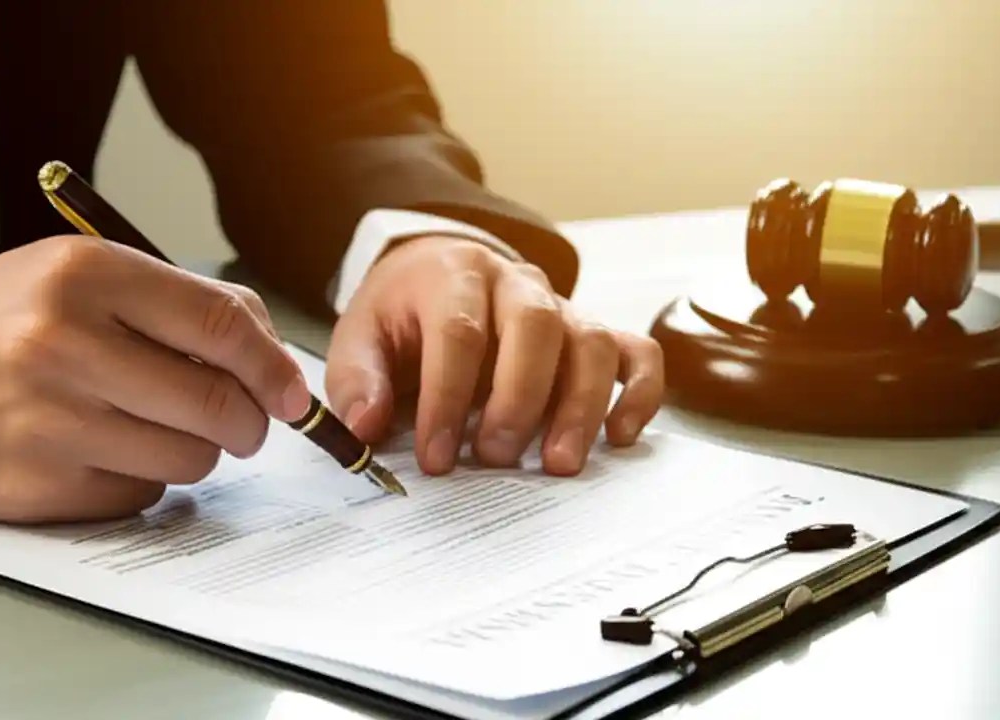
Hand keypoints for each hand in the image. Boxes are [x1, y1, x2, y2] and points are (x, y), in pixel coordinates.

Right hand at [0, 236, 309, 523]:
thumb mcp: (82, 275)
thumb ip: (180, 304)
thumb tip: (273, 359)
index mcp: (88, 276)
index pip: (223, 326)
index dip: (275, 367)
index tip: (293, 393)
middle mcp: (67, 344)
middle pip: (219, 404)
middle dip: (249, 421)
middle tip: (243, 422)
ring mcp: (49, 420)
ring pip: (191, 458)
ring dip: (194, 450)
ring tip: (150, 425)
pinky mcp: (36, 485)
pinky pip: (141, 493)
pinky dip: (140, 476)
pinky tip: (99, 449)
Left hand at [325, 235, 663, 475]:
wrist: (436, 272)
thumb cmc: (403, 316)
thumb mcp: (360, 339)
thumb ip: (359, 381)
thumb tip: (368, 426)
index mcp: (454, 276)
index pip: (459, 333)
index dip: (447, 399)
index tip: (436, 458)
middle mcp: (516, 283)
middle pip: (535, 328)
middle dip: (518, 400)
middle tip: (496, 458)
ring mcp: (563, 306)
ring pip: (592, 342)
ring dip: (581, 406)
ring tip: (558, 463)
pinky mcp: (594, 332)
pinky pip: (637, 353)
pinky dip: (640, 394)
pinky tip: (620, 436)